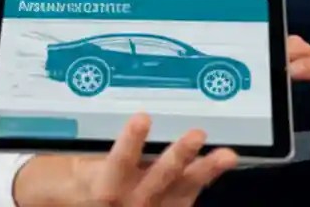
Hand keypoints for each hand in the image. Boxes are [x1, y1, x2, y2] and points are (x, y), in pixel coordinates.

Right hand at [13, 113, 237, 206]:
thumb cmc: (92, 183)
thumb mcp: (83, 167)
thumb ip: (97, 149)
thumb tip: (102, 112)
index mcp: (106, 184)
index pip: (119, 161)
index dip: (131, 141)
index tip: (143, 118)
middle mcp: (131, 199)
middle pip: (159, 177)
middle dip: (179, 157)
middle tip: (197, 134)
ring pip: (182, 190)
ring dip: (205, 170)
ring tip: (226, 154)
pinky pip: (190, 197)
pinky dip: (208, 177)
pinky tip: (224, 160)